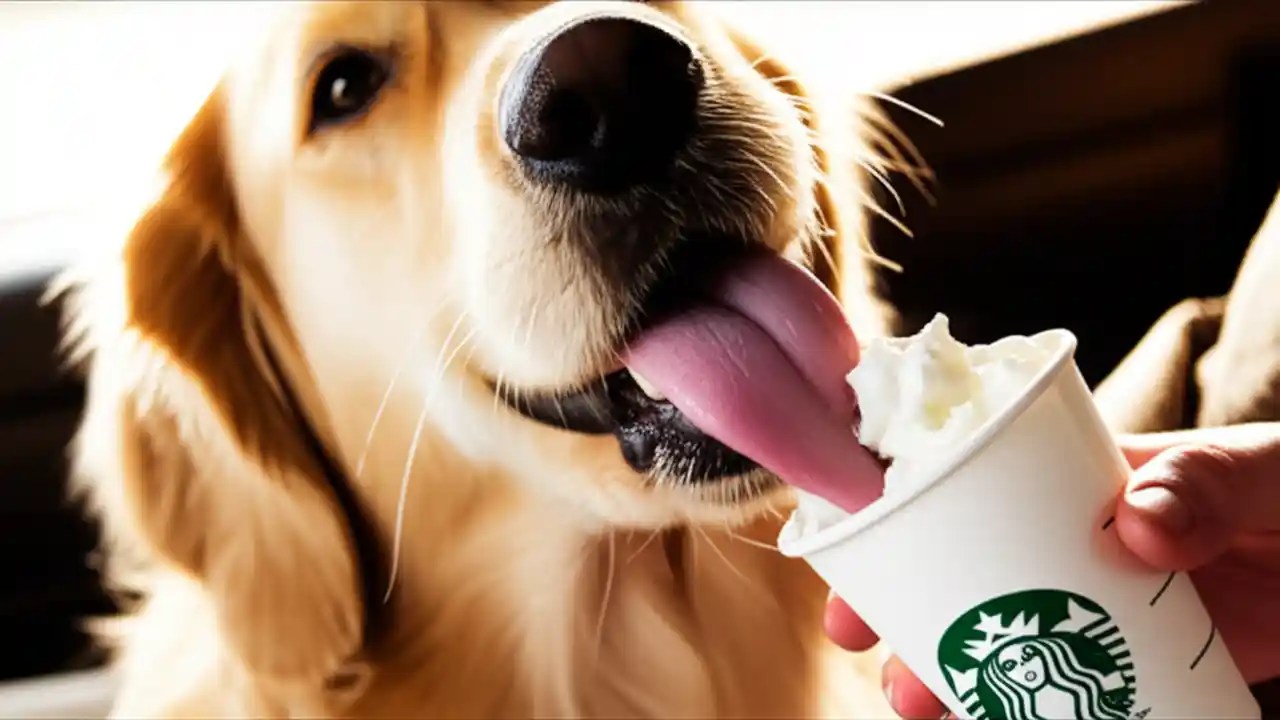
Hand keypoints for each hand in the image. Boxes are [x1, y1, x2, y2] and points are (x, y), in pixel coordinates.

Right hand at [826, 422, 1279, 717]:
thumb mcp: (1254, 469)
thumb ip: (1203, 483)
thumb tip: (1133, 526)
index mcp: (1071, 476)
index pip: (961, 478)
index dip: (890, 508)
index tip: (845, 544)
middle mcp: (1067, 541)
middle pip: (959, 571)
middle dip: (901, 609)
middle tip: (869, 648)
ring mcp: (1096, 608)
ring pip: (999, 640)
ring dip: (951, 673)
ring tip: (925, 706)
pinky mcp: (1133, 667)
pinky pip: (1060, 696)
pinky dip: (1020, 716)